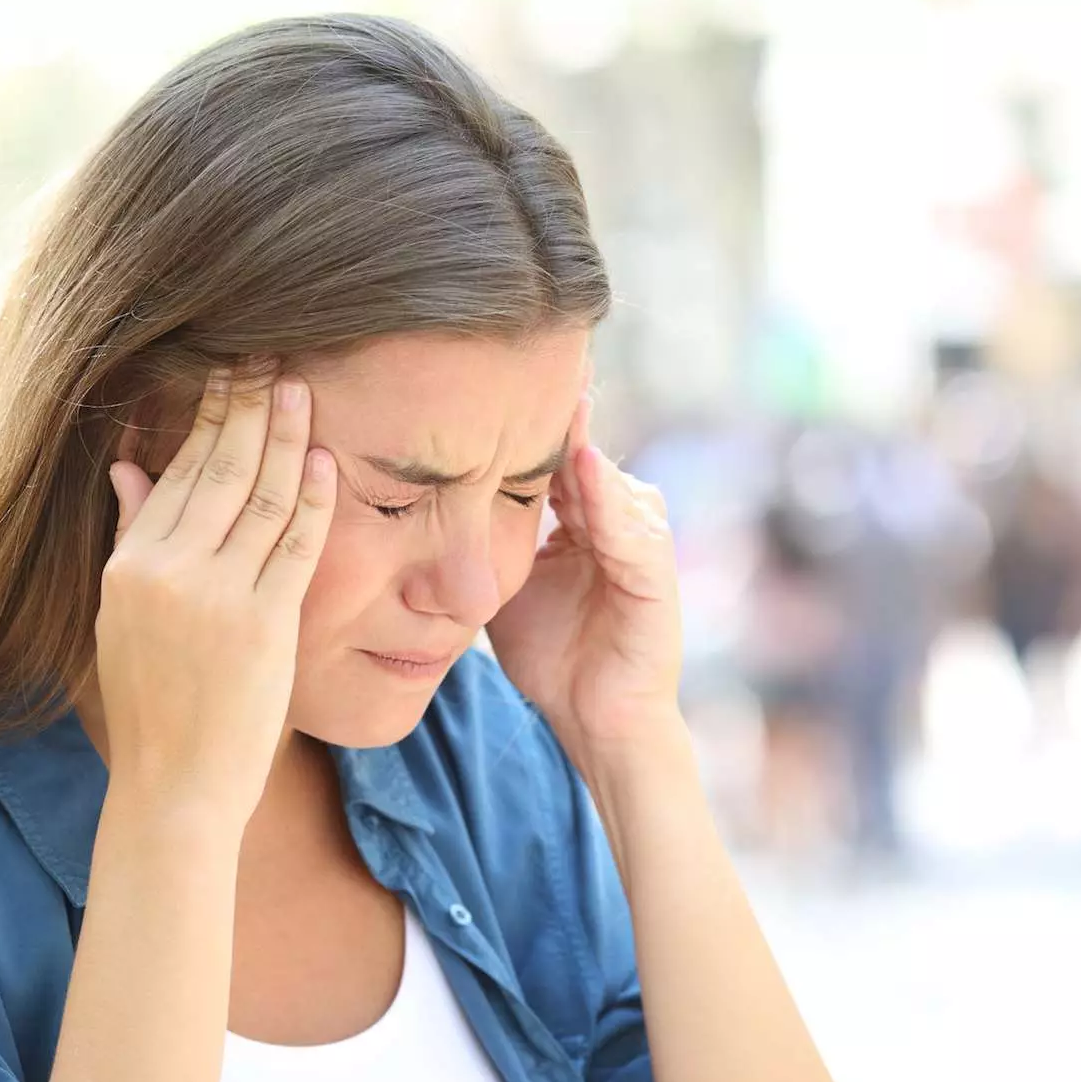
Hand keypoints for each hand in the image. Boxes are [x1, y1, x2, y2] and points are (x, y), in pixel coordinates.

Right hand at [95, 367, 335, 818]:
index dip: (206, 418)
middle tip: (269, 354)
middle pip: (218, 470)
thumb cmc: (154, 704)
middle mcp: (168, 572)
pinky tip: (322, 457)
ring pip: (259, 497)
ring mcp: (218, 596)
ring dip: (283, 436)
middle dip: (246, 407)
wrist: (175, 784)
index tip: (226, 373)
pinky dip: (312, 497)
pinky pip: (294, 544)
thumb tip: (127, 467)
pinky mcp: (265, 623)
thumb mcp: (122, 618)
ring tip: (299, 386)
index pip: (175, 473)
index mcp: (129, 566)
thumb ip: (132, 538)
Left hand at [486, 392, 682, 767]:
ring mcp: (641, 548)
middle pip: (584, 460)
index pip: (552, 462)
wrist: (596, 719)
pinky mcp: (657, 580)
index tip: (485, 380)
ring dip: (582, 446)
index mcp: (581, 524)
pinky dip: (608, 501)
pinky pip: (632, 531)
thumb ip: (481, 545)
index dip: (522, 426)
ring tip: (559, 399)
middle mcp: (617, 524)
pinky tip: (585, 468)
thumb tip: (423, 511)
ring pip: (609, 484)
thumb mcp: (506, 588)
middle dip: (558, 418)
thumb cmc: (552, 657)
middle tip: (528, 362)